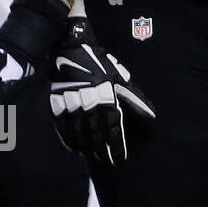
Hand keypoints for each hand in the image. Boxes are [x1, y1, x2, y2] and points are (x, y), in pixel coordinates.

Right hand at [49, 18, 155, 163]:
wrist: (69, 46)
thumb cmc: (98, 62)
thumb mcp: (120, 77)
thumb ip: (134, 97)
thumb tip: (151, 116)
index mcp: (106, 94)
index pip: (112, 126)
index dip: (116, 144)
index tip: (119, 157)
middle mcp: (88, 100)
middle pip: (95, 131)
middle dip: (100, 148)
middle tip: (104, 159)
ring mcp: (70, 100)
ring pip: (78, 130)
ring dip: (84, 145)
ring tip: (90, 155)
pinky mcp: (55, 100)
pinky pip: (60, 123)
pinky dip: (66, 137)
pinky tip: (72, 146)